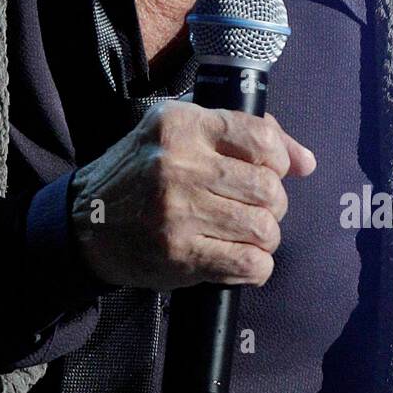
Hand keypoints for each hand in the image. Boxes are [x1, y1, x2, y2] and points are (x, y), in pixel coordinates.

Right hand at [68, 100, 315, 292]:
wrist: (86, 223)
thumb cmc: (140, 173)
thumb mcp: (180, 133)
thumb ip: (243, 134)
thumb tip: (306, 162)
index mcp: (181, 124)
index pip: (260, 139)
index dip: (280, 160)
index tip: (273, 171)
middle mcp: (179, 164)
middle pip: (268, 188)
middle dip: (273, 204)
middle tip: (255, 208)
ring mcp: (178, 211)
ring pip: (265, 228)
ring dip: (265, 236)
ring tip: (245, 234)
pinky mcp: (180, 254)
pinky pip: (250, 264)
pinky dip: (256, 267)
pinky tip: (238, 259)